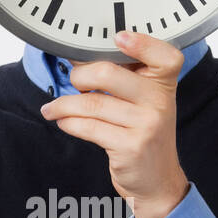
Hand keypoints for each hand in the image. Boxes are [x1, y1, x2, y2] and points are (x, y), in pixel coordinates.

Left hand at [39, 30, 189, 217]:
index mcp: (164, 84)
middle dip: (79, 76)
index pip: (164, 56)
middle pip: (108, 74)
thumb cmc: (144, 135)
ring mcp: (146, 125)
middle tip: (73, 83)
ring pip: (91, 103)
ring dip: (64, 104)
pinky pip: (88, 127)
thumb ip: (126, 80)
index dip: (143, 43)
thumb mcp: (146, 103)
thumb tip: (79, 57)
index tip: (118, 37)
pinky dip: (69, 123)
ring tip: (53, 108)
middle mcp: (159, 102)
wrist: (158, 181)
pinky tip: (63, 122)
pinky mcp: (130, 147)